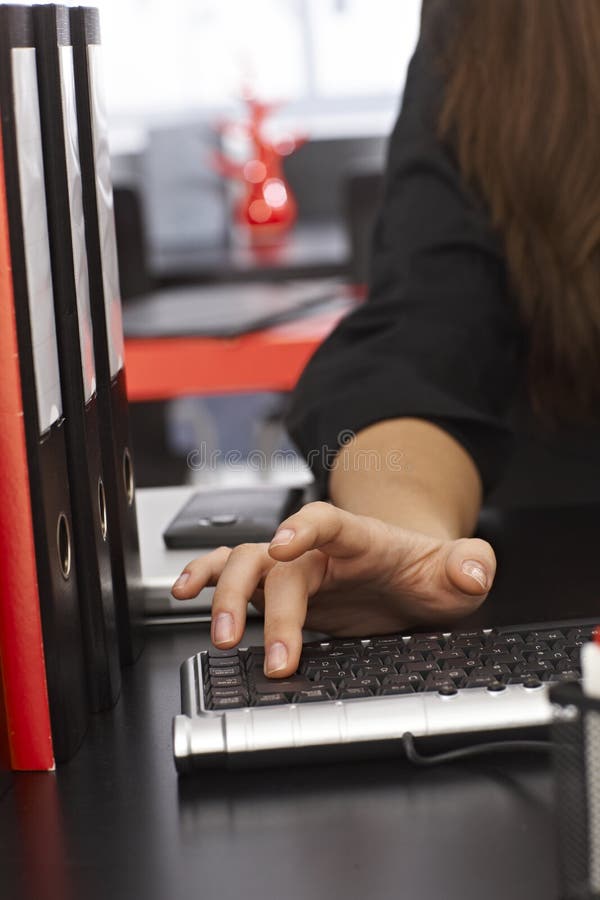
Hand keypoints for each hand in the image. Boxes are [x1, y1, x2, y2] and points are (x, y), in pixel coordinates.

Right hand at [171, 501, 495, 678]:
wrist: (404, 572)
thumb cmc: (424, 571)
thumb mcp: (457, 572)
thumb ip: (470, 565)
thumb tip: (475, 570)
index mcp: (357, 538)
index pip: (325, 521)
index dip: (301, 528)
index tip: (283, 544)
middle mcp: (316, 549)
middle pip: (274, 559)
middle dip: (260, 600)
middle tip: (260, 649)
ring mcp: (292, 567)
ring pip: (243, 564)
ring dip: (224, 596)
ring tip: (222, 635)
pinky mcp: (277, 589)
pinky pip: (232, 576)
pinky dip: (205, 580)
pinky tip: (187, 595)